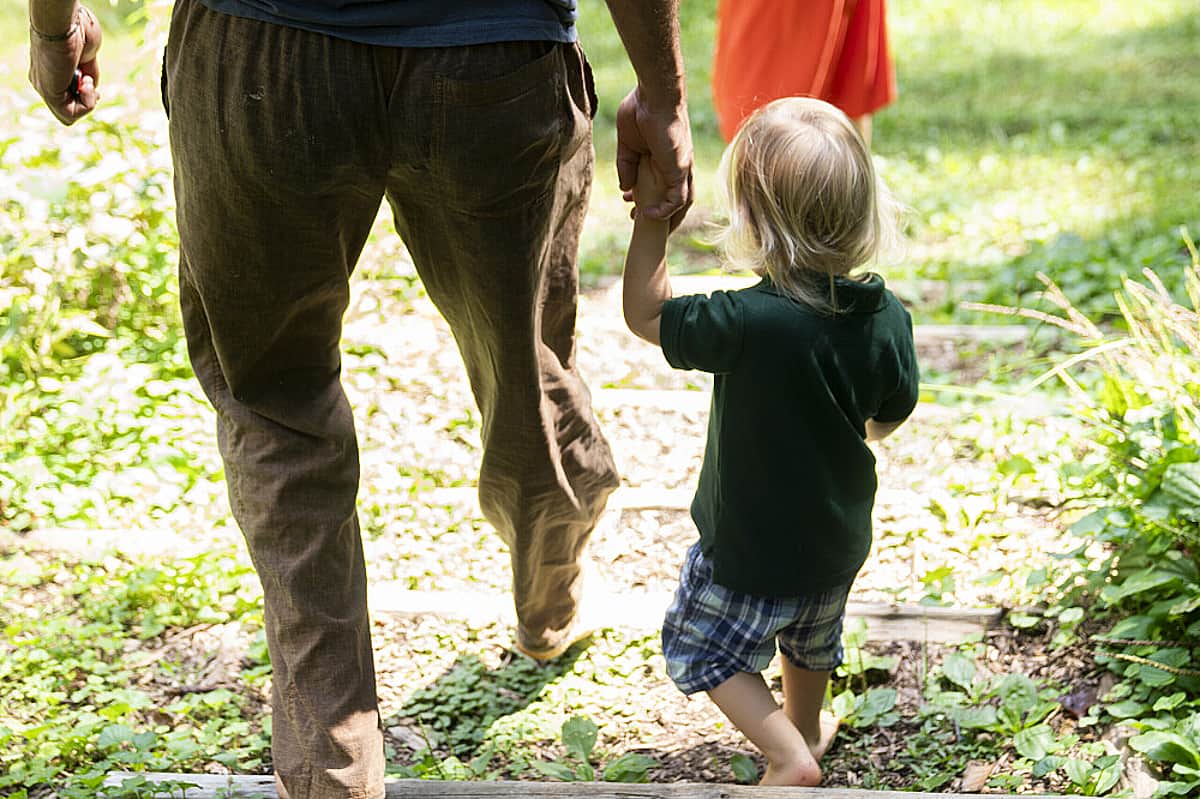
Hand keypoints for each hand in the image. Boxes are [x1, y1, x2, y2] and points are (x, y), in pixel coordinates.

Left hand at [29, 5, 102, 125]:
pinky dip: (87, 103)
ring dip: (87, 102)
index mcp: (52, 71)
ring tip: (88, 81)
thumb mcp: (86, 55)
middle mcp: (46, 81)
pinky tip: (87, 84)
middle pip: (67, 111)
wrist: (66, 21)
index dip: (85, 98)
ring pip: (68, 117)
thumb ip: (88, 74)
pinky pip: (70, 114)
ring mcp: (46, 87)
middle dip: (86, 102)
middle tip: (90, 84)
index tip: (91, 82)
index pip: (67, 99)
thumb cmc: (78, 30)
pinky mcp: (49, 93)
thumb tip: (91, 88)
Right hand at [615, 86, 692, 228]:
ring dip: (666, 218)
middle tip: (638, 220)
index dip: (649, 198)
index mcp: (666, 157)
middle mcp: (678, 165)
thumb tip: (625, 188)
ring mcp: (681, 168)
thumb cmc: (641, 110)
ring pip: (681, 203)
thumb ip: (627, 166)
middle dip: (661, 214)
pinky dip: (665, 210)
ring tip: (646, 226)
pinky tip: (648, 214)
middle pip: (677, 199)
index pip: (664, 186)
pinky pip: (678, 198)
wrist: (654, 95)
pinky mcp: (681, 170)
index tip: (630, 203)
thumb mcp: (628, 144)